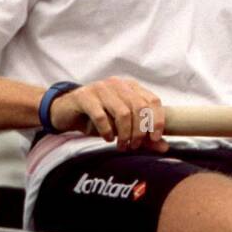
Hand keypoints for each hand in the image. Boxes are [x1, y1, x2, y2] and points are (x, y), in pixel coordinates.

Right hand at [48, 77, 167, 152]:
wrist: (66, 112)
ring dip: (124, 134)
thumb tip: (165, 147)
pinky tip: (107, 138)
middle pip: (139, 108)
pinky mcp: (84, 96)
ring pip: (122, 112)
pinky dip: (107, 131)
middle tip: (133, 146)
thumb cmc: (98, 118)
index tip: (154, 139)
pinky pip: (101, 115)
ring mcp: (101, 88)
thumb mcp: (122, 127)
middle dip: (139, 131)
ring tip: (121, 145)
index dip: (157, 121)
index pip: (153, 101)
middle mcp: (118, 84)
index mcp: (131, 87)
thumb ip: (143, 136)